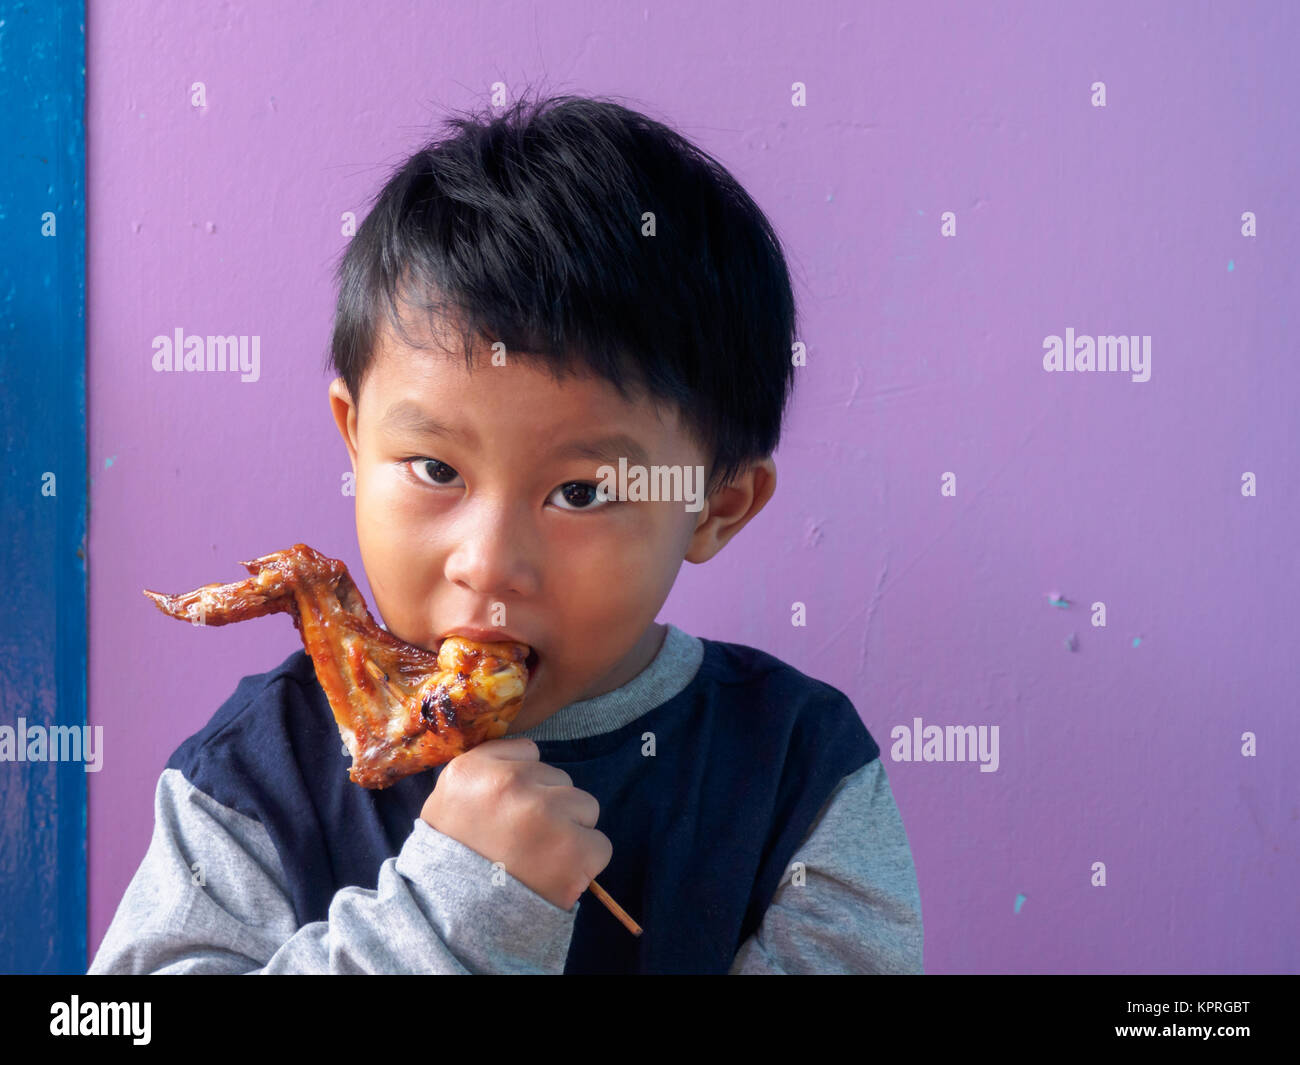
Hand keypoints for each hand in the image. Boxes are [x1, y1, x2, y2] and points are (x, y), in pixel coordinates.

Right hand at [421, 736, 611, 910]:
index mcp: (472, 769)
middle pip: (560, 778)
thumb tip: (531, 756)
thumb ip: (486, 768)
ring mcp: (544, 813)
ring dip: (571, 831)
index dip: (525, 783)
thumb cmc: (456, 858)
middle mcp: (510, 784)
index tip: (510, 809)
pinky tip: (557, 874)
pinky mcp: (574, 848)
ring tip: (541, 857)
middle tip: (524, 840)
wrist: (455, 921)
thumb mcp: (450, 799)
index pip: (528, 752)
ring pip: (585, 806)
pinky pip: (599, 843)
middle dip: (550, 807)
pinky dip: (585, 862)